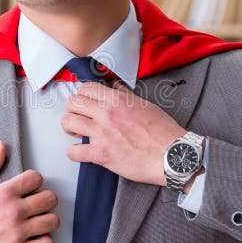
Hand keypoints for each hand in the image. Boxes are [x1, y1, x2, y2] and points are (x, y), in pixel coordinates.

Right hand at [0, 140, 58, 242]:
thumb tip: (1, 146)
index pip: (37, 178)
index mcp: (3, 193)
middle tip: (35, 203)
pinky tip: (35, 238)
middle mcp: (13, 212)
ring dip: (47, 220)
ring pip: (52, 221)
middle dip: (44, 199)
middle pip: (50, 199)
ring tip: (37, 220)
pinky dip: (45, 241)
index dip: (33, 181)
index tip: (27, 187)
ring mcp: (16, 233)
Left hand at [61, 81, 187, 186]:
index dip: (84, 95)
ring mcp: (102, 134)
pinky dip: (75, 153)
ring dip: (71, 128)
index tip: (86, 102)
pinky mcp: (101, 154)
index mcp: (117, 100)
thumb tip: (115, 87)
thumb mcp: (145, 105)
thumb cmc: (164, 133)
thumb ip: (126, 95)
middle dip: (74, 109)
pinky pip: (73, 152)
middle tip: (80, 117)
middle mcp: (106, 114)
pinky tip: (82, 152)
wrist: (173, 155)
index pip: (86, 88)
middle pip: (72, 102)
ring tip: (78, 133)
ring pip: (68, 123)